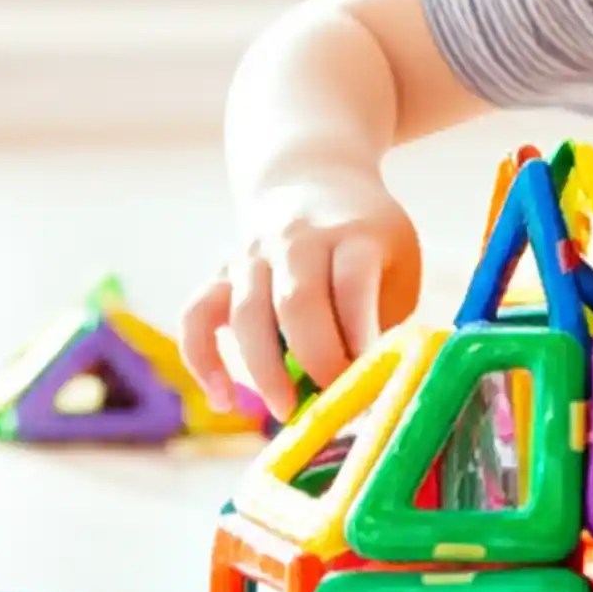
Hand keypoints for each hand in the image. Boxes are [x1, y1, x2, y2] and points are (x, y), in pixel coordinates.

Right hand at [180, 174, 420, 419]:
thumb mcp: (395, 263)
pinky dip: (203, 360)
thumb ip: (384, 316)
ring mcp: (252, 254)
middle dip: (315, 360)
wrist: (310, 178)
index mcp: (352, 234)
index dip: (360, 333)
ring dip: (264, 370)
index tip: (372, 378)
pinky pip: (197, 317)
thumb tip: (374, 388)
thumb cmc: (366, 240)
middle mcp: (297, 240)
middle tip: (333, 404)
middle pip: (297, 301)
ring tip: (288, 413)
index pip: (352, 282)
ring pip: (246, 313)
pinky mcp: (220, 273)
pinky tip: (224, 400)